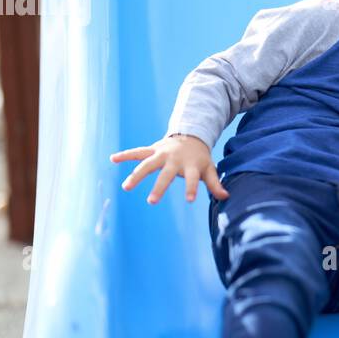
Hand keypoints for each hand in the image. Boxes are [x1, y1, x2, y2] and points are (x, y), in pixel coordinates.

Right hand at [110, 134, 228, 203]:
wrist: (190, 135)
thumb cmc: (200, 158)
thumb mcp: (209, 169)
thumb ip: (215, 184)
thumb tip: (226, 197)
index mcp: (190, 165)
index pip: (193, 179)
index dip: (192, 189)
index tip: (190, 200)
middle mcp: (174, 159)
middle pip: (166, 174)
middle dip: (159, 187)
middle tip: (151, 202)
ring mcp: (161, 154)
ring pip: (147, 164)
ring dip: (136, 175)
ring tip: (126, 187)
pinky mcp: (152, 150)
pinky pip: (137, 152)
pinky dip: (125, 155)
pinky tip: (112, 159)